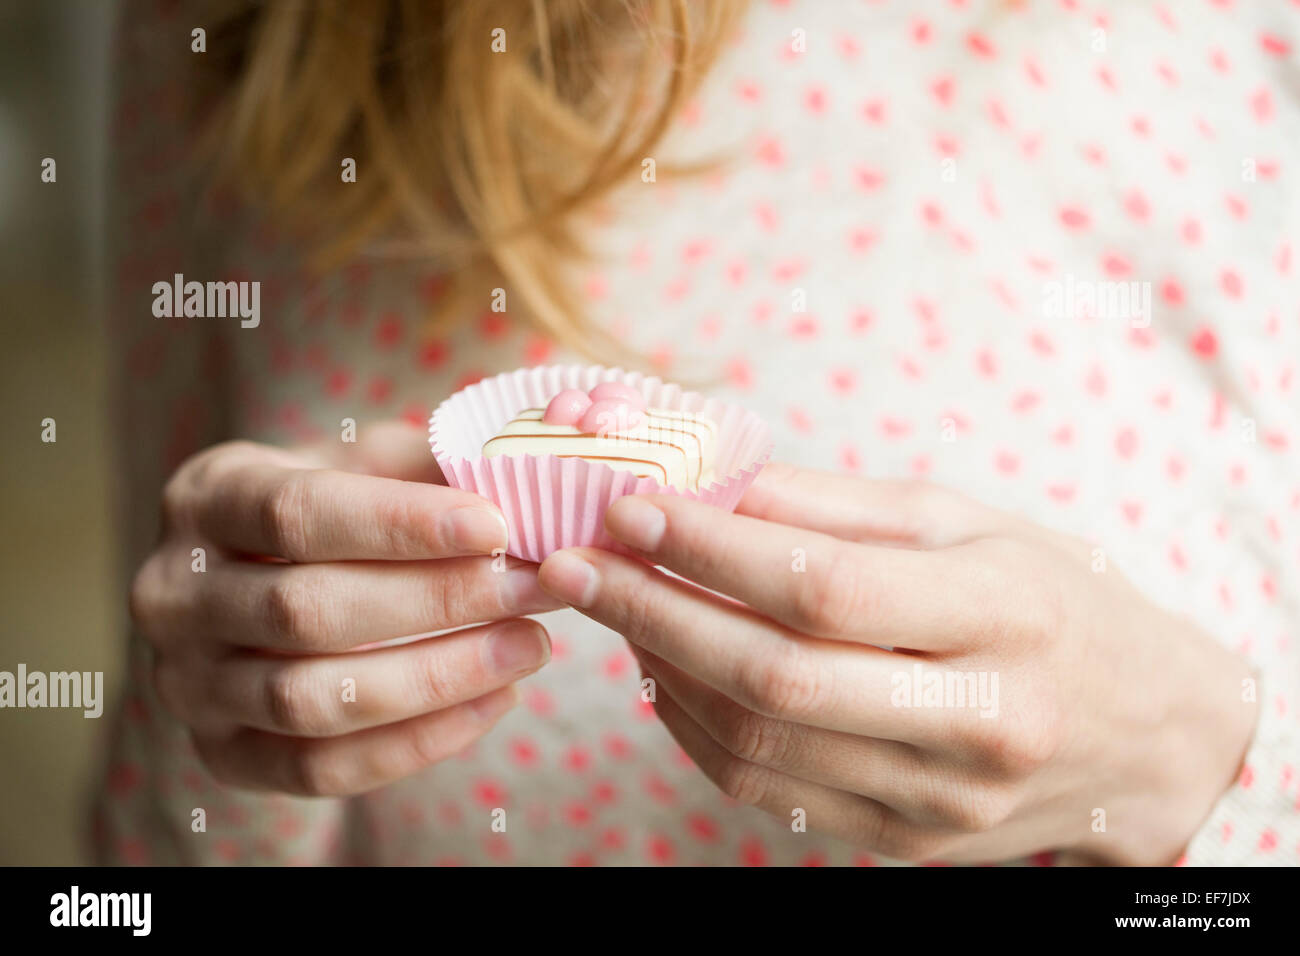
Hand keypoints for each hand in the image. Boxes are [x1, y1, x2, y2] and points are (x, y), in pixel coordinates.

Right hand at [130, 421, 561, 795]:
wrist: (263, 583)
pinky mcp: (222, 755)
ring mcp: (188, 683)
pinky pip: (321, 768)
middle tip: (536, 588)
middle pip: (307, 612)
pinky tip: (494, 700)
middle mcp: (174, 593)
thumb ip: (427, 464)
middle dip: (439, 602)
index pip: (295, 515)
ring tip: (529, 645)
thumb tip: (519, 476)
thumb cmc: (332, 505)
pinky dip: (419, 742)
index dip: (400, 526)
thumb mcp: (366, 461)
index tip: (498, 529)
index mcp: (206, 498)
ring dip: (439, 678)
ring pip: (313, 700)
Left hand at [537, 463, 1256, 863]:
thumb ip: (836, 509)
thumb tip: (709, 485)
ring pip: (761, 745)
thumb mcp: (967, 523)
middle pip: (776, 675)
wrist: (1141, 730)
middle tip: (575, 565)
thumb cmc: (1052, 599)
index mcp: (1001, 613)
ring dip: (665, 671)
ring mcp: (942, 796)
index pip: (825, 587)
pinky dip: (699, 733)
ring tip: (618, 610)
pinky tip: (669, 676)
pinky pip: (773, 793)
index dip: (711, 549)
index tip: (628, 509)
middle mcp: (978, 716)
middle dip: (654, 613)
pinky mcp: (909, 842)